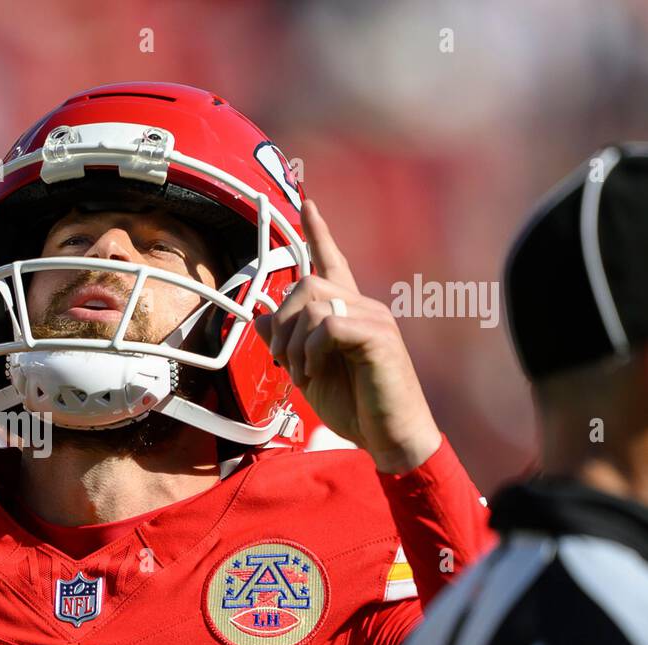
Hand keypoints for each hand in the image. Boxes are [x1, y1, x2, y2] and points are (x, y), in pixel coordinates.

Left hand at [255, 199, 440, 473]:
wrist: (389, 437)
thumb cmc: (356, 406)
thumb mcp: (309, 371)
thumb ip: (288, 341)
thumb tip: (260, 316)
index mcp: (348, 312)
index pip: (333, 261)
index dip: (319, 232)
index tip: (307, 202)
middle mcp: (364, 306)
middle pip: (306, 284)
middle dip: (282, 324)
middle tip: (283, 362)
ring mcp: (374, 319)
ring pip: (313, 304)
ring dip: (294, 344)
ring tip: (301, 374)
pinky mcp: (379, 337)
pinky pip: (328, 325)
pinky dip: (311, 352)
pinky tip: (315, 374)